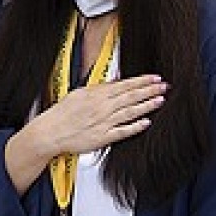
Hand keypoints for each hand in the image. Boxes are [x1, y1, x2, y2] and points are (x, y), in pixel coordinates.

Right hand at [32, 75, 167, 157]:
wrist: (51, 132)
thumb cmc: (62, 114)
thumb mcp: (79, 93)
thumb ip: (98, 88)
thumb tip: (114, 81)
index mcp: (97, 95)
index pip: (124, 84)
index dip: (141, 80)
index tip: (154, 77)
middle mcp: (102, 107)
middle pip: (131, 96)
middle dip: (149, 90)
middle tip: (164, 86)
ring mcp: (104, 123)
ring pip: (130, 112)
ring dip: (146, 106)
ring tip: (160, 100)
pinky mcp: (103, 138)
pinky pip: (122, 131)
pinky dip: (135, 127)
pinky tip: (146, 122)